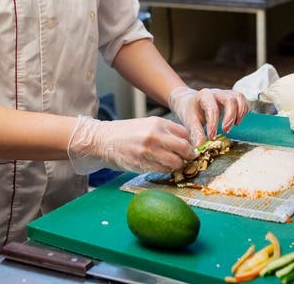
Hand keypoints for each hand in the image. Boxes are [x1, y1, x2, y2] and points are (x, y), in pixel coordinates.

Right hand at [67, 115, 195, 173]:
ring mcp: (148, 150)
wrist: (103, 140)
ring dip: (177, 166)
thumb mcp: (148, 124)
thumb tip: (187, 142)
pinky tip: (161, 167)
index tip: (189, 149)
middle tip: (187, 159)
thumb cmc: (128, 133)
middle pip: (185, 149)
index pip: (185, 134)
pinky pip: (162, 171)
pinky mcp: (142, 163)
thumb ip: (166, 131)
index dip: (190, 143)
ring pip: (175, 163)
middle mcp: (155, 135)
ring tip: (172, 164)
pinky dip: (165, 170)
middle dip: (189, 156)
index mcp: (158, 123)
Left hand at [168, 86, 249, 145]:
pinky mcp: (232, 97)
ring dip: (240, 112)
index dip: (213, 124)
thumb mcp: (190, 122)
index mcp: (204, 96)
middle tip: (226, 131)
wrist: (190, 102)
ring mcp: (225, 94)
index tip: (212, 137)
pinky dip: (244, 110)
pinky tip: (237, 122)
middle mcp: (216, 93)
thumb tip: (200, 146)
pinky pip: (243, 100)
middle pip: (230, 99)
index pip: (212, 109)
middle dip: (230, 117)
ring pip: (239, 97)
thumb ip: (196, 133)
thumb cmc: (191, 112)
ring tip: (235, 125)